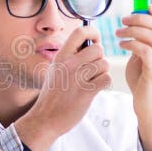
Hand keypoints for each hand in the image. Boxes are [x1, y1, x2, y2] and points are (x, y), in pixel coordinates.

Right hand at [14, 25, 110, 150]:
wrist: (45, 118)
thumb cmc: (52, 94)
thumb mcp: (55, 70)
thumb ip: (69, 57)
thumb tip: (88, 44)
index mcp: (60, 57)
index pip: (80, 32)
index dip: (93, 32)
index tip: (95, 40)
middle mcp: (69, 65)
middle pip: (98, 49)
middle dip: (100, 58)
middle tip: (93, 69)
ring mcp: (77, 78)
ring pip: (104, 64)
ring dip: (102, 72)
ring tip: (92, 80)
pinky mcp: (86, 93)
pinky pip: (106, 79)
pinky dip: (104, 83)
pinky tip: (95, 88)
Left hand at [115, 4, 151, 150]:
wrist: (147, 107)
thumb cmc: (144, 81)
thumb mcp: (144, 57)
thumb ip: (143, 42)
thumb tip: (134, 22)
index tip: (146, 8)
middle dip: (139, 19)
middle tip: (123, 20)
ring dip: (132, 31)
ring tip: (118, 33)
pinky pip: (144, 50)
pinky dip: (131, 43)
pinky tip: (122, 45)